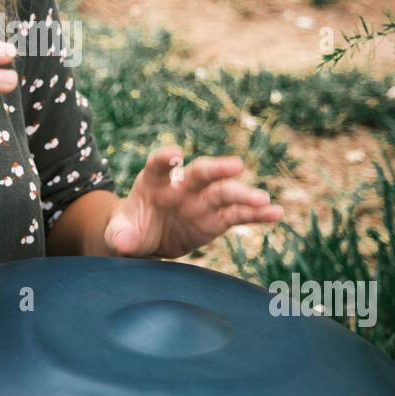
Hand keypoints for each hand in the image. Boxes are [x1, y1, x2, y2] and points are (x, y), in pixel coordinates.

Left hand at [103, 145, 283, 259]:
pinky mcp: (215, 219)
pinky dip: (256, 214)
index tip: (175, 154)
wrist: (145, 238)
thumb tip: (122, 241)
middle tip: (235, 166)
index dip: (165, 159)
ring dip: (244, 195)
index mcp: (153, 181)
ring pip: (224, 194)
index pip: (159, 166)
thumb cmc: (129, 228)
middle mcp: (181, 186)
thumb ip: (121, 234)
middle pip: (200, 173)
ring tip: (264, 200)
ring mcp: (201, 201)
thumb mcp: (119, 232)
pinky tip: (275, 214)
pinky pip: (238, 215)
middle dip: (217, 169)